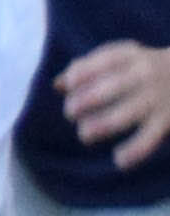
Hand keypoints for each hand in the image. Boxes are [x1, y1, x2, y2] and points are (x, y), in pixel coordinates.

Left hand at [60, 40, 169, 168]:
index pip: (98, 62)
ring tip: (84, 134)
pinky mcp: (166, 120)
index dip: (78, 75)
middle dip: (82, 103)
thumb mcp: (119, 57)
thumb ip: (88, 67)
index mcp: (128, 55)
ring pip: (124, 115)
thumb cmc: (142, 66)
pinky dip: (134, 151)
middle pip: (106, 89)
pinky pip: (149, 138)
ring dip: (100, 126)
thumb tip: (57, 85)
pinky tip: (119, 160)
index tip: (67, 88)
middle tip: (70, 113)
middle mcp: (142, 75)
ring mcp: (155, 98)